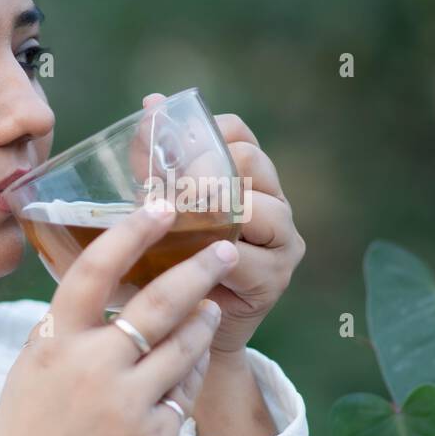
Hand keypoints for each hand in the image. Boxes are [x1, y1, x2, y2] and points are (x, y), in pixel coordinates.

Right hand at [0, 200, 236, 435]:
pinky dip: (191, 372)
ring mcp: (126, 403)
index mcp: (53, 345)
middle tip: (224, 247)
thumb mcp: (29, 376)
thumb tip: (98, 292)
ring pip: (185, 345)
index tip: (161, 207)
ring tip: (213, 307)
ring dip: (204, 320)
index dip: (130, 233)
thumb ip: (62, 334)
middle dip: (200, 268)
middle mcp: (92, 367)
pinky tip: (190, 364)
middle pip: (160, 301)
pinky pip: (186, 390)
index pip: (94, 271)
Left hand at [141, 92, 305, 356]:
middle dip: (203, 169)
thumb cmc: (166, 264)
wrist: (181, 332)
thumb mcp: (159, 209)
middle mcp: (275, 202)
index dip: (202, 132)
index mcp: (249, 177)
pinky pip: (245, 257)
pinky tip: (186, 259)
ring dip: (210, 210)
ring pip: (255, 205)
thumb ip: (155, 163)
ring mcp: (283, 240)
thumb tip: (151, 103)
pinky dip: (212, 256)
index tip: (163, 150)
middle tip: (164, 188)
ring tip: (174, 220)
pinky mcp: (276, 278)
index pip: (238, 132)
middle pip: (250, 160)